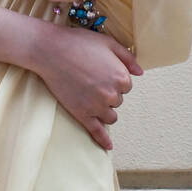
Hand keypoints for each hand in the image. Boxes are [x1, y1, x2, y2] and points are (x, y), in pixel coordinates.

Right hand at [32, 24, 142, 151]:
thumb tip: (140, 72)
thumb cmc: (79, 43)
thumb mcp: (108, 43)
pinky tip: (108, 147)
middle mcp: (112, 95)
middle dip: (108, 92)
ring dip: (105, 109)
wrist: (51, 51)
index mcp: (121, 77)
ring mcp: (97, 107)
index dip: (114, 77)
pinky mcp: (82, 114)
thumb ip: (127, 58)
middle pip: (118, 100)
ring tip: (91, 97)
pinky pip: (97, 132)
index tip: (101, 71)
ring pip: (111, 116)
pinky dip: (103, 140)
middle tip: (91, 79)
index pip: (127, 85)